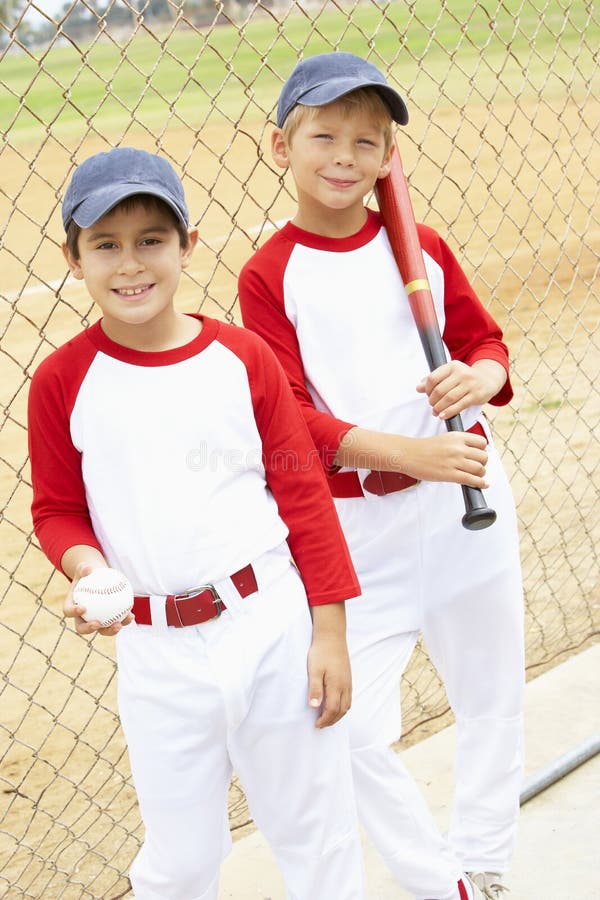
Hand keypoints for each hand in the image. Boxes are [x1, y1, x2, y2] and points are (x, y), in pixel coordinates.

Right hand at [64, 560, 133, 637]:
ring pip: (101, 630)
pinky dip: (123, 620)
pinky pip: (115, 622)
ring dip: (110, 630)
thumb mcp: (84, 568)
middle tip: (98, 624)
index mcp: (72, 606)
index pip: (69, 611)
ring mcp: (95, 621)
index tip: (82, 608)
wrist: (97, 579)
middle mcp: (82, 617)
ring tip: (118, 625)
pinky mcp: (108, 621)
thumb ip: (84, 568)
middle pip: (82, 628)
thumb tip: (87, 569)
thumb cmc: (88, 573)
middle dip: (89, 628)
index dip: (73, 612)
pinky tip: (131, 616)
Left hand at [307, 604, 351, 727]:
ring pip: (347, 705)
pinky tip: (336, 704)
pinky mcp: (348, 677)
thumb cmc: (321, 652)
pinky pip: (349, 697)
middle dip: (332, 720)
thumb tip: (314, 707)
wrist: (332, 636)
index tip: (316, 725)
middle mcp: (345, 686)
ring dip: (338, 715)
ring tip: (327, 718)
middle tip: (320, 725)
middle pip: (342, 710)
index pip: (333, 710)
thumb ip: (315, 689)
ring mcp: (348, 681)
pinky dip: (343, 706)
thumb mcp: (314, 670)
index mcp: (336, 685)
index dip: (325, 720)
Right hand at [399, 430, 488, 486]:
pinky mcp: (450, 475)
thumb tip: (474, 453)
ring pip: (480, 469)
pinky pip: (471, 480)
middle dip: (482, 463)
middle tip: (477, 467)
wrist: (409, 454)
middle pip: (483, 456)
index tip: (479, 455)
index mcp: (457, 437)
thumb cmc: (424, 448)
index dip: (483, 450)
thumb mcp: (445, 438)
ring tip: (476, 476)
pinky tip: (482, 484)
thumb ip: (460, 443)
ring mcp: (454, 461)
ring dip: (481, 474)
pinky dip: (480, 483)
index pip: (482, 442)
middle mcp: (458, 448)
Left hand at [416, 359, 506, 419]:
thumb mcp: (450, 374)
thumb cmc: (464, 378)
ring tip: (435, 412)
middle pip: (440, 390)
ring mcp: (469, 385)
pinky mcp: (475, 396)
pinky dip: (448, 412)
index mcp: (452, 366)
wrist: (488, 380)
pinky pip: (459, 406)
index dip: (427, 389)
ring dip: (439, 408)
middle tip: (432, 405)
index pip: (433, 378)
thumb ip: (434, 380)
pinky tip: (442, 415)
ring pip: (448, 399)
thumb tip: (418, 388)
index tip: (427, 395)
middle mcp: (461, 373)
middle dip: (432, 400)